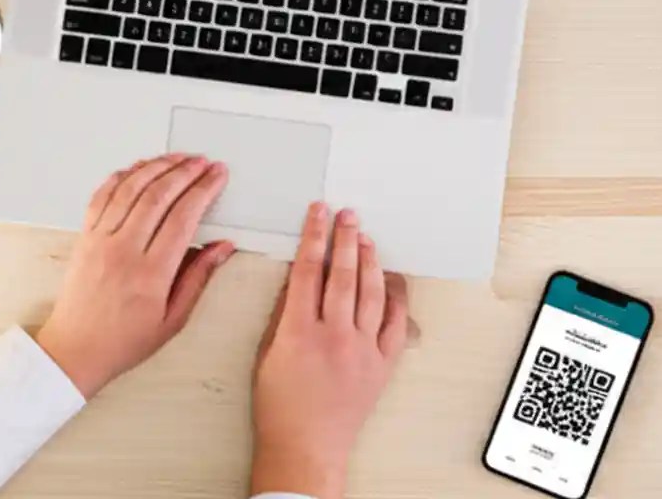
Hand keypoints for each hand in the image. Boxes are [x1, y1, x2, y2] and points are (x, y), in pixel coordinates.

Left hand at [35, 153, 233, 398]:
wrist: (75, 349)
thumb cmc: (123, 340)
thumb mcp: (173, 319)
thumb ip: (199, 278)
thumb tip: (222, 248)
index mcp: (151, 274)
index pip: (184, 217)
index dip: (204, 190)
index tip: (217, 176)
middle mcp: (123, 251)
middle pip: (158, 195)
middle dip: (185, 171)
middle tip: (202, 162)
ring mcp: (100, 240)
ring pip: (130, 188)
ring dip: (156, 166)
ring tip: (177, 158)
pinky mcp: (85, 237)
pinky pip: (102, 196)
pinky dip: (121, 176)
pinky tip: (138, 169)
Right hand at [251, 203, 411, 498]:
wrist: (306, 448)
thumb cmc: (279, 408)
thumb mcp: (266, 353)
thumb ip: (282, 313)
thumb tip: (296, 278)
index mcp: (298, 332)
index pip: (308, 270)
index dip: (313, 236)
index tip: (317, 213)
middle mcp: (334, 336)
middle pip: (342, 275)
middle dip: (345, 238)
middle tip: (347, 215)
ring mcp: (362, 350)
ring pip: (371, 293)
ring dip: (369, 260)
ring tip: (366, 238)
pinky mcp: (381, 365)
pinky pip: (394, 324)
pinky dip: (395, 298)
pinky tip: (391, 280)